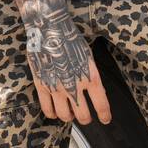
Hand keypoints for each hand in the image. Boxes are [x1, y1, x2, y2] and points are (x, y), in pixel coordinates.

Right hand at [23, 6, 111, 124]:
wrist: (49, 27)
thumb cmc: (70, 37)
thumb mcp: (87, 55)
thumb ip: (91, 75)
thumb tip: (94, 91)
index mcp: (90, 76)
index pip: (101, 105)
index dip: (104, 115)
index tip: (105, 119)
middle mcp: (75, 85)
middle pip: (83, 116)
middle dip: (85, 119)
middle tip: (84, 117)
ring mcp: (57, 87)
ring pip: (65, 116)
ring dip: (68, 117)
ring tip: (69, 113)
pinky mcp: (42, 86)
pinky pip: (47, 109)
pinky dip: (52, 114)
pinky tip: (54, 112)